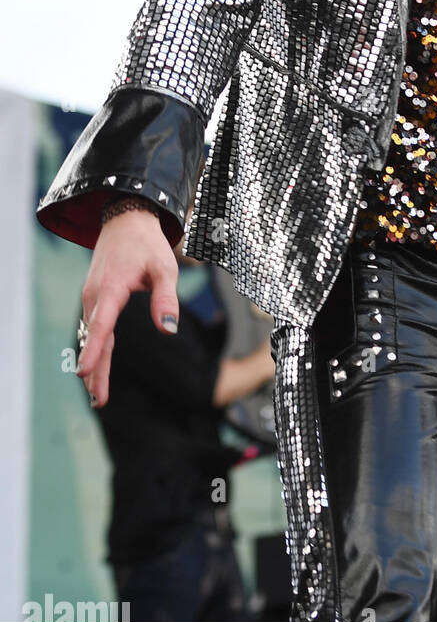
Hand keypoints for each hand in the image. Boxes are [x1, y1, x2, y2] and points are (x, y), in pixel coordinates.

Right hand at [77, 210, 180, 407]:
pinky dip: (95, 348)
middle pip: (95, 338)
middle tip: (98, 401)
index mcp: (112, 288)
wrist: (126, 220)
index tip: (83, 373)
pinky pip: (94, 327)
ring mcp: (92, 296)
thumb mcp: (165, 268)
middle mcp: (96, 295)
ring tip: (96, 395)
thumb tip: (168, 330)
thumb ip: (165, 299)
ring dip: (94, 362)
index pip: (102, 325)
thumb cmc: (148, 244)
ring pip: (93, 335)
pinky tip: (97, 366)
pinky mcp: (94, 297)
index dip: (94, 350)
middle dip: (95, 370)